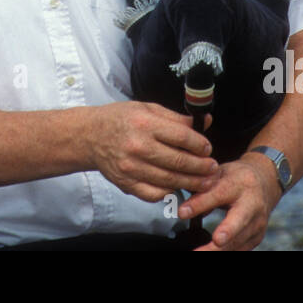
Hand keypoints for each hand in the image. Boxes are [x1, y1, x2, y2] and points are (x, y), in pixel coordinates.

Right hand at [88, 102, 218, 202]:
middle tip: (212, 168)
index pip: (182, 137)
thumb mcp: (147, 109)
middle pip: (179, 161)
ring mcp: (131, 167)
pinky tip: (178, 187)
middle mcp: (138, 146)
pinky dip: (169, 193)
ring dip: (191, 183)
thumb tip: (204, 122)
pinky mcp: (126, 183)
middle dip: (201, 167)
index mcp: (144, 124)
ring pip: (170, 180)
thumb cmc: (120, 119)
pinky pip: (154, 194)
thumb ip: (176, 118)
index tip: (208, 148)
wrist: (90, 136)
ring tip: (204, 181)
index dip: (200, 145)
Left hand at [179, 153, 281, 250]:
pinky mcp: (257, 237)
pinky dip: (225, 252)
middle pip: (239, 220)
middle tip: (216, 240)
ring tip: (198, 253)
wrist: (264, 184)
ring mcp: (257, 223)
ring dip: (218, 250)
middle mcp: (252, 204)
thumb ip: (202, 188)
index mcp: (239, 184)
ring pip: (239, 240)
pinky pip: (240, 249)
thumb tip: (184, 206)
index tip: (182, 213)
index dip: (199, 204)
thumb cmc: (236, 178)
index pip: (218, 194)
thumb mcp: (219, 174)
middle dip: (228, 231)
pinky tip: (209, 252)